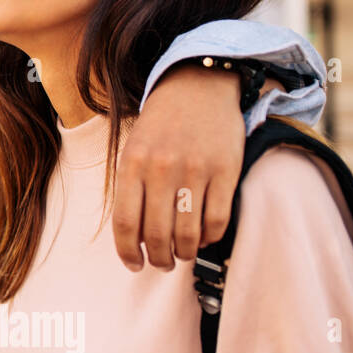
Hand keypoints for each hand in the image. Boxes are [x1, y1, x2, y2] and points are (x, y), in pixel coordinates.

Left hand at [113, 64, 243, 270]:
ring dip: (184, 253)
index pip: (126, 223)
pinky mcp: (226, 171)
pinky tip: (202, 236)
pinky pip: (217, 221)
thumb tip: (134, 238)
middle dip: (159, 259)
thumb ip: (131, 189)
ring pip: (188, 234)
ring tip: (181, 254)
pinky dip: (209, 238)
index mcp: (132, 164)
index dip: (128, 252)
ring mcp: (196, 171)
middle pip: (157, 235)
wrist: (197, 87)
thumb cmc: (160, 125)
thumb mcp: (133, 150)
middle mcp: (162, 169)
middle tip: (161, 263)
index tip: (134, 265)